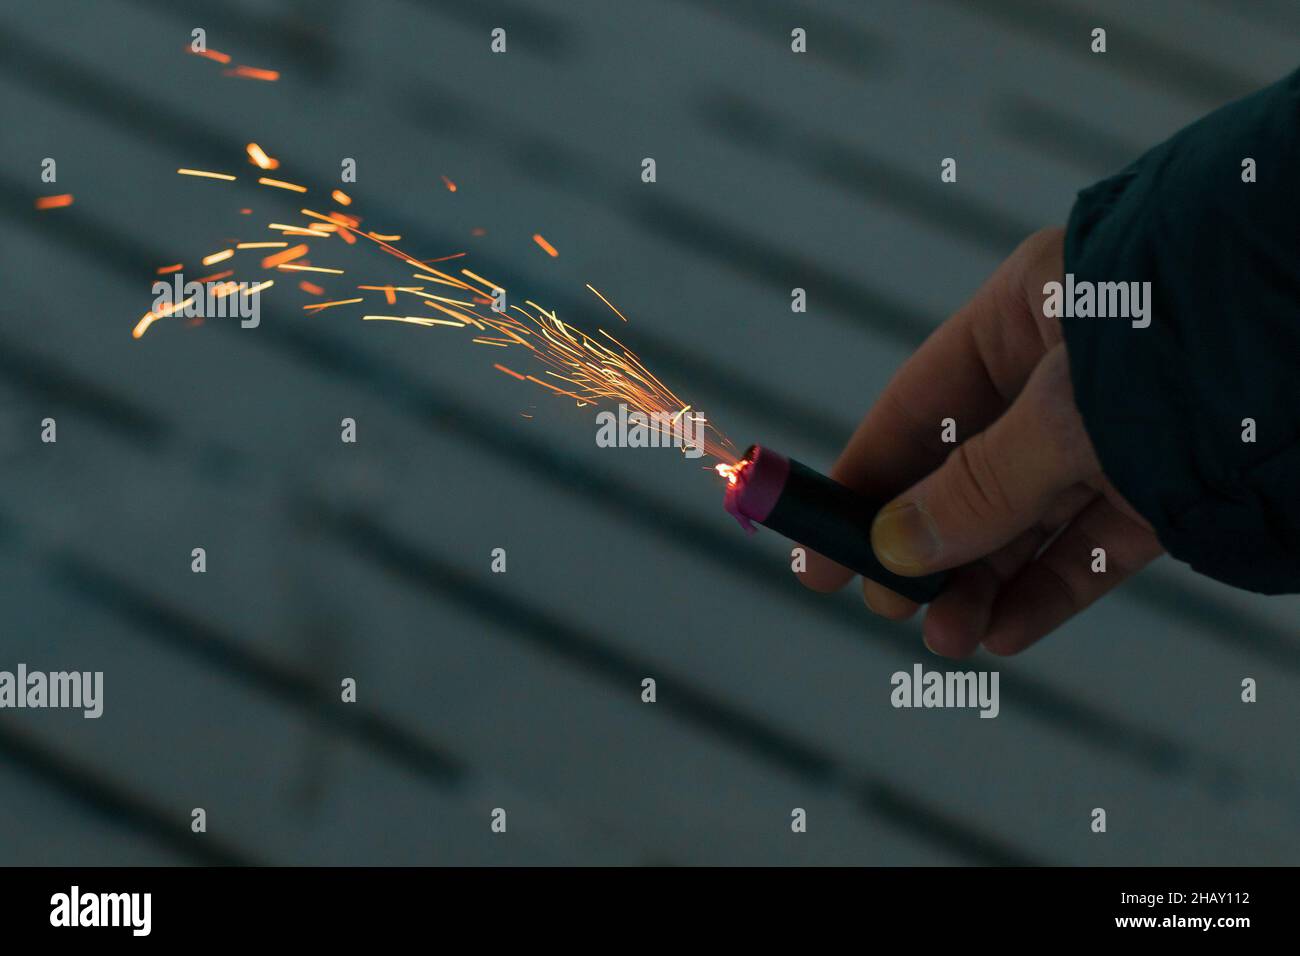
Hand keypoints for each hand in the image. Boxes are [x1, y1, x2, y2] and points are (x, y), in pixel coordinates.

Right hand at [799, 228, 1163, 656]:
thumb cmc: (1189, 337)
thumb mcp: (1064, 414)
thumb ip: (976, 487)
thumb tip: (889, 550)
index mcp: (1023, 319)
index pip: (916, 410)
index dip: (861, 480)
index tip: (815, 547)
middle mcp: (1063, 376)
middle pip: (966, 474)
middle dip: (927, 547)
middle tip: (890, 605)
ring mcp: (1116, 432)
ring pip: (1027, 518)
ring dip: (983, 582)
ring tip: (945, 639)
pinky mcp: (1169, 483)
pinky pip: (1093, 545)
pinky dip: (1049, 590)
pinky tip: (1003, 633)